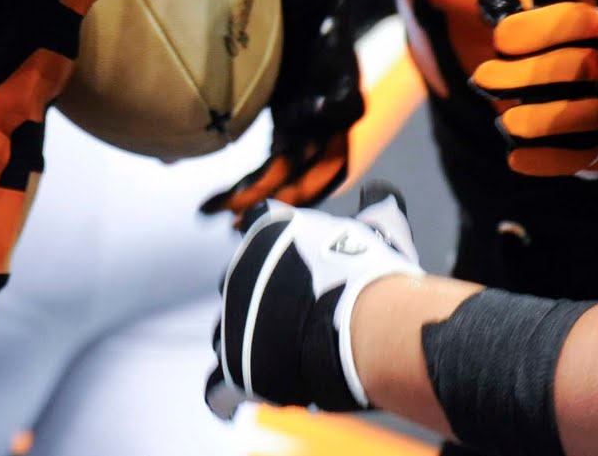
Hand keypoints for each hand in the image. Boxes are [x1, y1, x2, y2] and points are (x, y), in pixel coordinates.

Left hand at [201, 0, 365, 218]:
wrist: (313, 1)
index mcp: (339, 74)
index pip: (344, 110)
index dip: (323, 130)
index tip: (296, 137)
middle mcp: (330, 107)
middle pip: (320, 160)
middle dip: (290, 187)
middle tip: (248, 205)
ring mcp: (309, 124)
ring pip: (297, 175)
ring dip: (267, 198)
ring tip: (229, 218)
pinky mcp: (286, 129)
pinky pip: (274, 169)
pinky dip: (252, 189)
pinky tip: (218, 205)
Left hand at [206, 184, 421, 416]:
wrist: (365, 325)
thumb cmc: (374, 276)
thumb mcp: (380, 233)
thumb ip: (376, 212)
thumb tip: (380, 196)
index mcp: (269, 230)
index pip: (262, 223)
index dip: (280, 246)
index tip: (300, 263)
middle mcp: (240, 269)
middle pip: (241, 284)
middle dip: (262, 299)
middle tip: (301, 317)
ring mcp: (232, 319)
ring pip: (228, 333)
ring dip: (249, 343)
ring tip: (283, 358)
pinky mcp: (233, 367)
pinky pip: (217, 388)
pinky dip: (226, 395)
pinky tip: (238, 401)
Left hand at [469, 0, 597, 177]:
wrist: (583, 81)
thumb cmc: (549, 41)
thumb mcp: (537, 12)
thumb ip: (517, 1)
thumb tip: (489, 5)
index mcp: (595, 26)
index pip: (574, 20)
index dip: (535, 30)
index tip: (500, 39)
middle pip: (576, 68)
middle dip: (524, 76)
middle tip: (483, 79)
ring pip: (587, 114)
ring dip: (541, 121)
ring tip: (505, 121)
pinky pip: (584, 156)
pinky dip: (549, 160)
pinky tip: (514, 158)